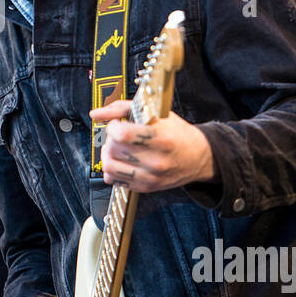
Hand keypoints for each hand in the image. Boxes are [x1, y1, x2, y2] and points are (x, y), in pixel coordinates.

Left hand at [90, 100, 216, 191]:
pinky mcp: (145, 187)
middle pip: (112, 149)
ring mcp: (150, 177)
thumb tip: (96, 114)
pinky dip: (113, 169)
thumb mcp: (156, 113)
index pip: (121, 134)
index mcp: (160, 138)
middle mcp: (156, 160)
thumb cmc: (177, 133)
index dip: (113, 126)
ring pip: (109, 167)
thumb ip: (122, 109)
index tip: (117, 124)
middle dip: (110, 139)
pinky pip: (114, 180)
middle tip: (119, 136)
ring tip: (118, 149)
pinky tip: (123, 161)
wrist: (198, 157)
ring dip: (108, 155)